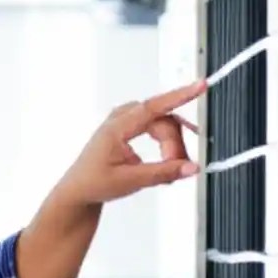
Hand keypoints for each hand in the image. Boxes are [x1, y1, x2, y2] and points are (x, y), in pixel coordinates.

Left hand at [52, 80, 206, 208]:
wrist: (78, 191)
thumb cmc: (94, 183)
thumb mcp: (130, 181)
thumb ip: (163, 173)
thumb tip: (190, 167)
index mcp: (116, 128)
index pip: (153, 107)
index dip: (179, 96)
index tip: (199, 86)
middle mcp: (120, 120)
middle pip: (162, 121)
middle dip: (174, 144)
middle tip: (179, 167)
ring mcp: (124, 122)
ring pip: (161, 124)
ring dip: (171, 145)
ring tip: (171, 168)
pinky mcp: (129, 129)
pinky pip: (155, 127)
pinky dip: (165, 143)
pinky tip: (167, 161)